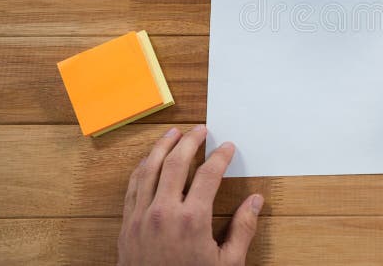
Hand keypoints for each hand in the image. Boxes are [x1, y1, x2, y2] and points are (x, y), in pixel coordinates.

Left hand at [118, 125, 262, 265]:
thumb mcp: (227, 264)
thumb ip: (242, 230)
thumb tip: (255, 202)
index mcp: (192, 220)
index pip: (208, 175)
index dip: (220, 157)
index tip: (228, 147)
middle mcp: (164, 213)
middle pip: (175, 163)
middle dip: (190, 142)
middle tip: (200, 130)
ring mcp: (141, 217)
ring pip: (149, 169)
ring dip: (161, 147)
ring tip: (173, 133)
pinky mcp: (126, 225)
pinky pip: (132, 187)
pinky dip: (141, 168)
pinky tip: (148, 160)